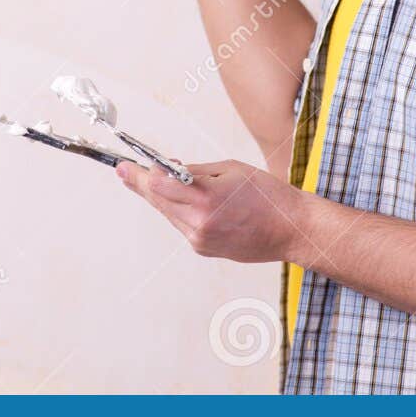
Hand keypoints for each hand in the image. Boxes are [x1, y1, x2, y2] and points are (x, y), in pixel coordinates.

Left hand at [115, 157, 311, 264]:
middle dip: (141, 185)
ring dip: (161, 198)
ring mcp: (200, 240)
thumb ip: (194, 172)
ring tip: (148, 181)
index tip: (124, 167)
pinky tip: (181, 201)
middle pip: (158, 202)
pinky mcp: (204, 250)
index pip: (160, 186)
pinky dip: (179, 211)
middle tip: (124, 171)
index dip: (140, 175)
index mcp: (206, 199)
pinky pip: (182, 226)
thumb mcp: (229, 170)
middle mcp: (199, 224)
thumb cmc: (267, 195)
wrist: (291, 229)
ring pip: (169, 214)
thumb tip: (167, 169)